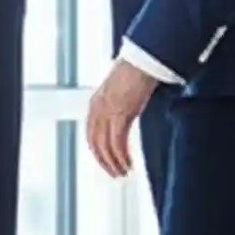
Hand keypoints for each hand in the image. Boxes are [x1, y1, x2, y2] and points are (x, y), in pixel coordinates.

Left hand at [86, 59, 158, 177]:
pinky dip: (121, 156)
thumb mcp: (120, 92)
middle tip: (114, 173)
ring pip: (105, 146)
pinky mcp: (120, 114)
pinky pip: (117, 142)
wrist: (143, 60)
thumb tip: (121, 119)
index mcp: (96, 102)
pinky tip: (128, 164)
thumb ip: (116, 106)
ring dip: (114, 162)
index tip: (106, 162)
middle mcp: (97, 108)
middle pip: (95, 143)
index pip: (91, 133)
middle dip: (104, 161)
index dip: (98, 151)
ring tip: (123, 172)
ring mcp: (107, 111)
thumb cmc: (136, 72)